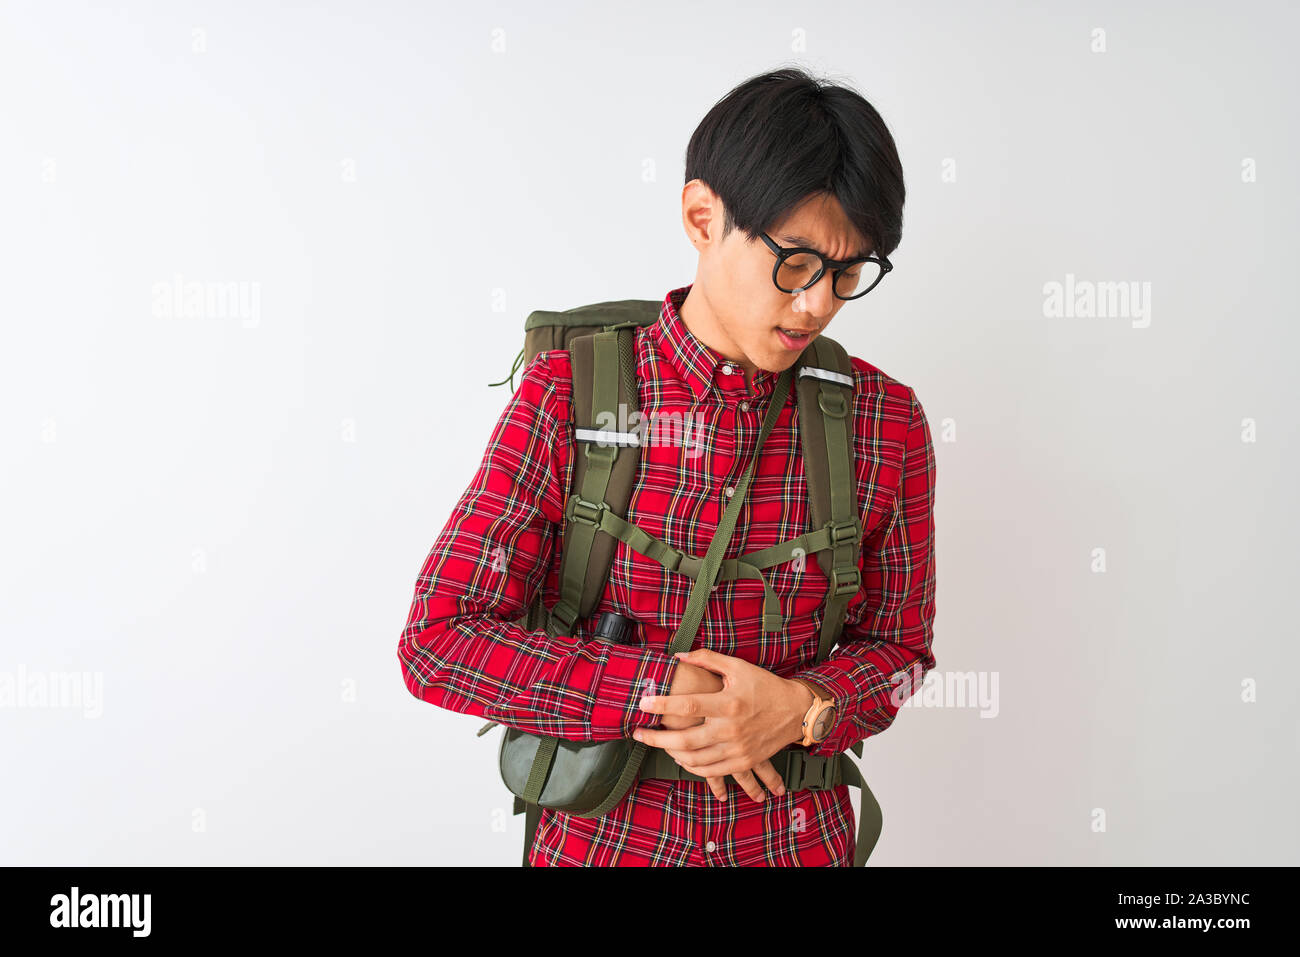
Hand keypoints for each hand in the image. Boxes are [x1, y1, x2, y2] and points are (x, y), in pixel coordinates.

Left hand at [635, 649, 810, 802]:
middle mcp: (731, 729)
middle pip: (686, 740)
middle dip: (657, 738)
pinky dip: (691, 767)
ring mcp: (737, 749)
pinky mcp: (743, 762)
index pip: (688, 705)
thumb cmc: (764, 686)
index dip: (663, 705)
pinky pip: (711, 771)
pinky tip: (680, 757)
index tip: (643, 703)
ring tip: (658, 743)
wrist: (795, 711)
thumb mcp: (738, 667)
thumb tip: (678, 656)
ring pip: (695, 760)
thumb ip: (707, 659)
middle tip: (639, 733)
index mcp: (729, 703)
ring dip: (671, 753)